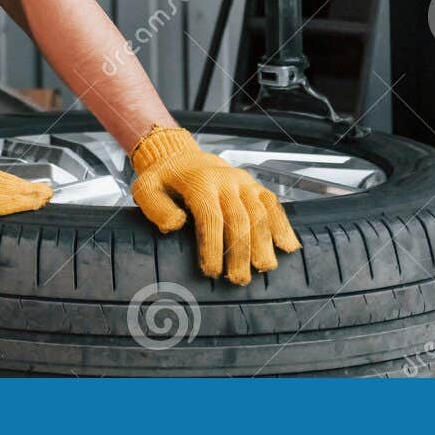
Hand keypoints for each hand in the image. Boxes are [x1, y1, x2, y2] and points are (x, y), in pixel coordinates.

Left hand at [128, 124, 301, 284]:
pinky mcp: (255, 186)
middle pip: (239, 219)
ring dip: (264, 243)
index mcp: (199, 182)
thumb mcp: (146, 188)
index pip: (210, 217)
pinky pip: (273, 204)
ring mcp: (244, 182)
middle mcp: (226, 180)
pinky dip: (283, 225)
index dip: (213, 246)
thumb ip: (156, 207)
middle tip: (239, 280)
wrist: (179, 155)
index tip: (211, 271)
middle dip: (241, 252)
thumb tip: (175, 225)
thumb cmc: (163, 178)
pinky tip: (288, 247)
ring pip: (260, 213)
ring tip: (264, 269)